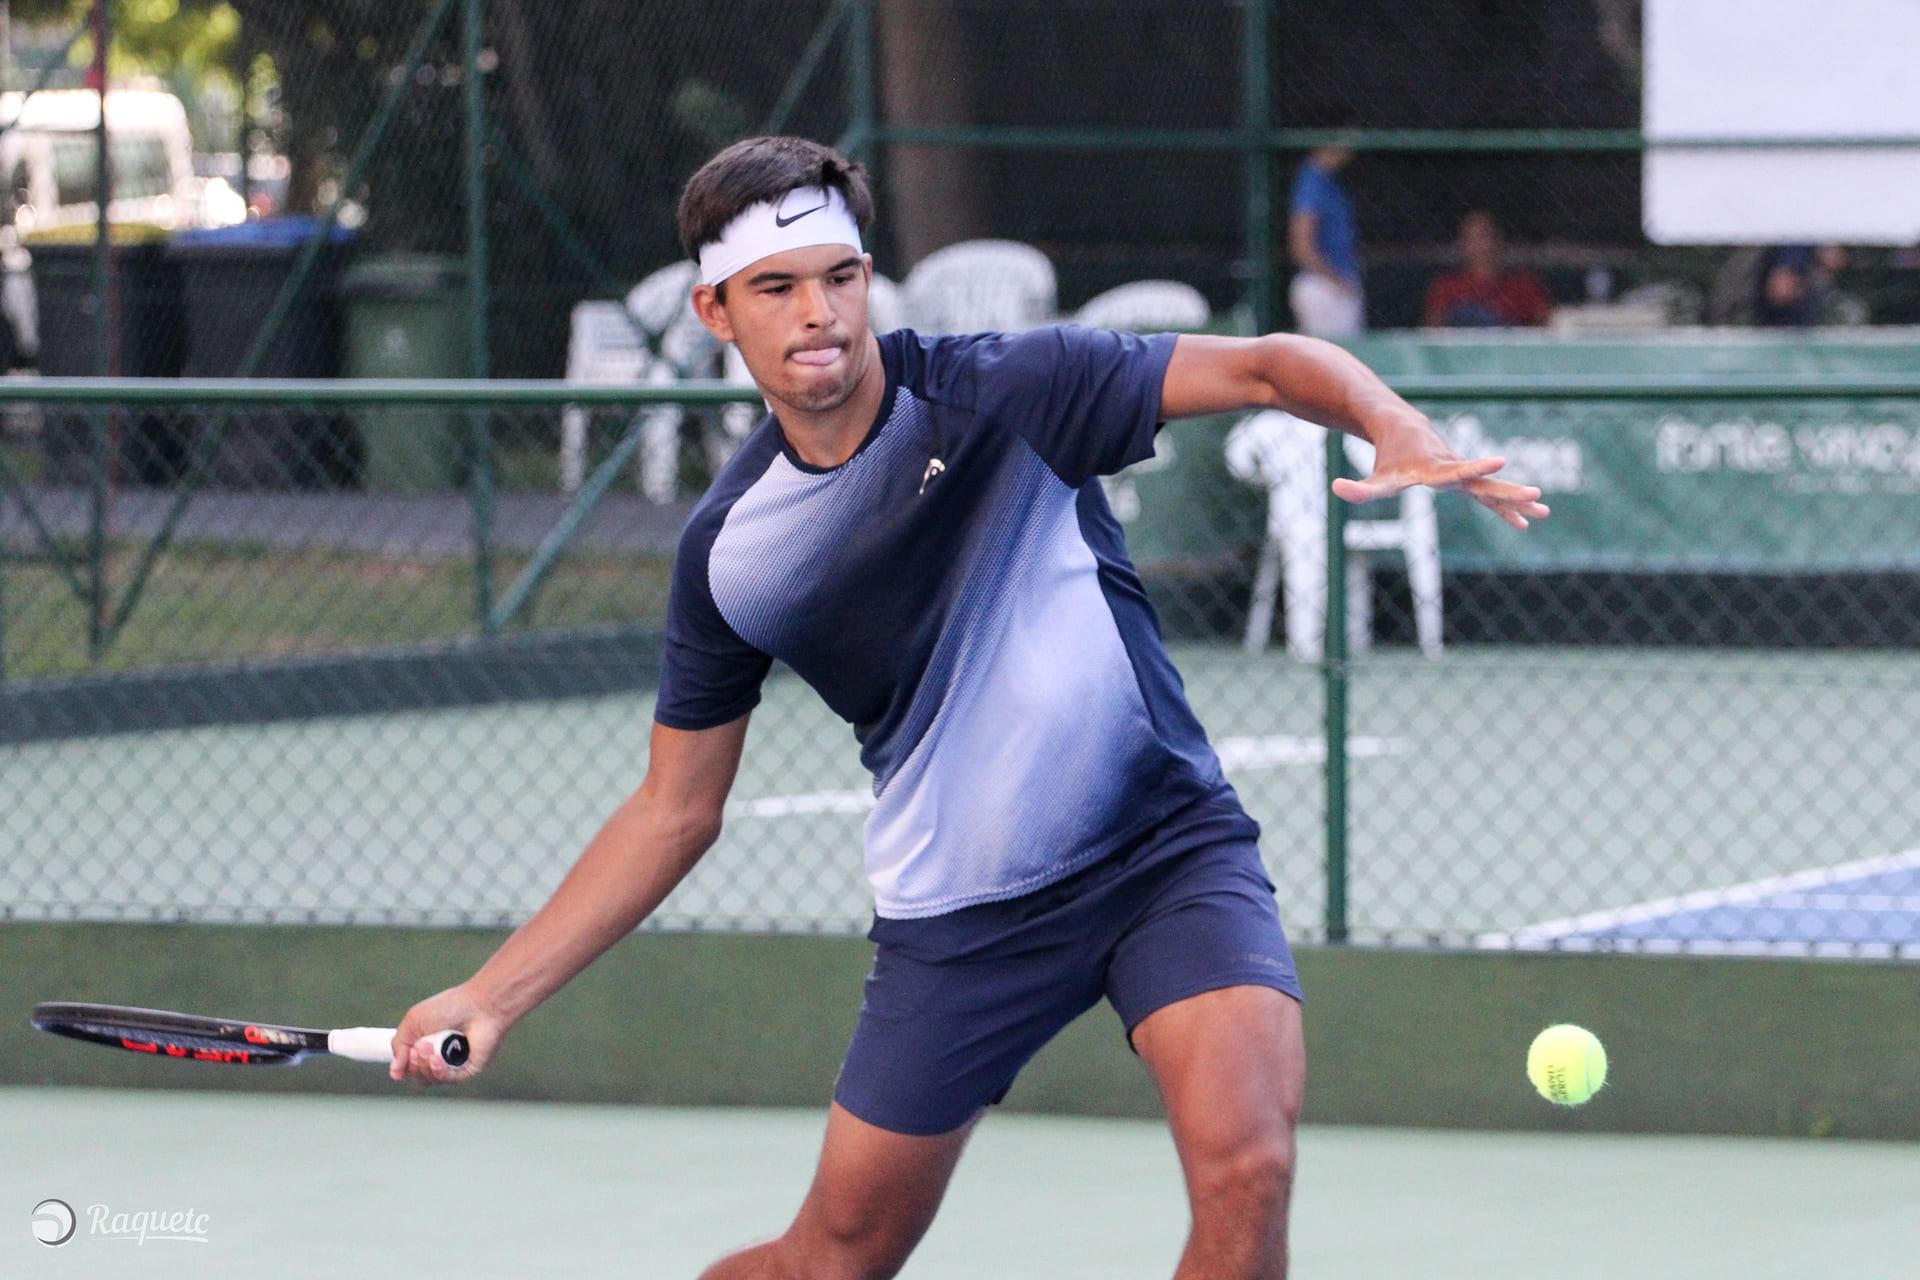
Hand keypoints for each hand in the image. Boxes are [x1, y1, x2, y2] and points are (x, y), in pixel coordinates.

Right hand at [389, 982, 507, 1084]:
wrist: (480, 1004)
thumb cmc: (449, 1007)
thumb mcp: (414, 1021)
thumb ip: (399, 1045)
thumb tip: (394, 1074)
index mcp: (426, 1044)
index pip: (408, 1066)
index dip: (403, 1064)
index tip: (405, 1054)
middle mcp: (440, 1056)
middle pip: (417, 1075)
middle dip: (413, 1064)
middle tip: (418, 1049)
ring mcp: (454, 1064)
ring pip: (430, 1079)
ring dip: (425, 1067)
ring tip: (430, 1049)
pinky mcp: (468, 1069)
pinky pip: (449, 1079)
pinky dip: (440, 1072)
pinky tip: (438, 1060)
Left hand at [1332, 437, 1549, 530]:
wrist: (1400, 426)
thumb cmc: (1386, 458)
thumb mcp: (1373, 477)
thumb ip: (1358, 488)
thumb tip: (1336, 489)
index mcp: (1435, 469)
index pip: (1457, 472)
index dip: (1477, 469)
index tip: (1501, 463)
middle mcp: (1453, 470)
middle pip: (1484, 483)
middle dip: (1508, 491)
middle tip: (1536, 496)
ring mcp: (1462, 473)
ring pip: (1492, 489)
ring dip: (1515, 501)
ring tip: (1543, 511)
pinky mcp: (1464, 478)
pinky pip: (1488, 495)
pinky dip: (1505, 506)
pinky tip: (1525, 520)